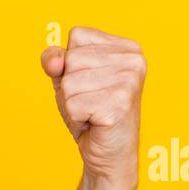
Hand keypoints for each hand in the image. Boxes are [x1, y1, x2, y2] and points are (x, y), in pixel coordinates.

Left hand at [41, 26, 146, 187]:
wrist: (109, 154)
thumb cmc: (89, 114)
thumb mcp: (67, 80)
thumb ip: (55, 61)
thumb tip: (55, 61)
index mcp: (126, 46)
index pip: (77, 35)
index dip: (70, 63)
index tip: (89, 84)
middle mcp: (133, 59)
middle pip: (71, 60)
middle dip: (70, 87)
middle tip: (90, 104)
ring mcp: (129, 80)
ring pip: (69, 83)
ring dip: (71, 105)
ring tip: (92, 113)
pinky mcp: (119, 103)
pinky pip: (73, 105)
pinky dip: (76, 119)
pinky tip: (94, 124)